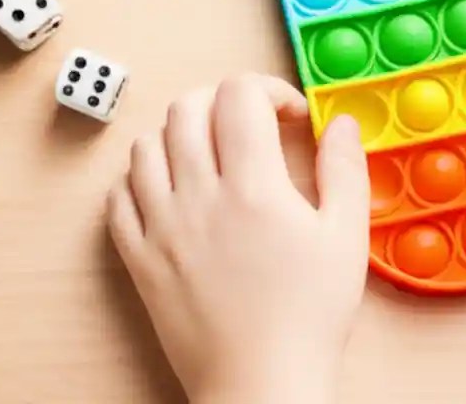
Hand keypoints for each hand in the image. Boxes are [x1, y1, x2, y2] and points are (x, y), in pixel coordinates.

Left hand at [106, 74, 368, 403]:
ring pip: (146, 145)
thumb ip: (345, 171)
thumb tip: (342, 124)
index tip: (291, 117)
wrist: (261, 381)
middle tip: (252, 125)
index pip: (239, 96)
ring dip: (181, 134)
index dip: (268, 90)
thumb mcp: (347, 237)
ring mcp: (160, 227)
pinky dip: (140, 177)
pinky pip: (118, 196)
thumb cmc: (310, 315)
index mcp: (254, 186)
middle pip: (188, 108)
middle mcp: (198, 196)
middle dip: (224, 101)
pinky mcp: (139, 258)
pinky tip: (171, 188)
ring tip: (212, 155)